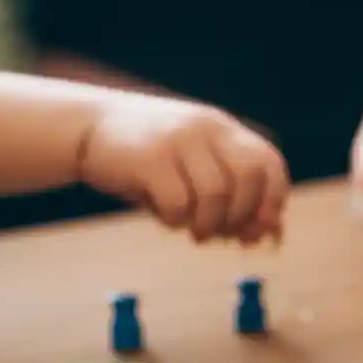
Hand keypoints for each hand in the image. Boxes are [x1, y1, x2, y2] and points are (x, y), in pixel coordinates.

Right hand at [78, 99, 289, 243]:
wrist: (88, 127)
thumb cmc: (152, 159)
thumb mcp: (195, 169)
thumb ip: (234, 197)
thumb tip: (274, 234)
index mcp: (223, 129)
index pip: (269, 162)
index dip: (273, 200)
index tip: (259, 227)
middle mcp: (205, 127)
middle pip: (248, 176)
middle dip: (241, 216)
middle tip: (222, 233)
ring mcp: (177, 139)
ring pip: (215, 194)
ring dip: (208, 224)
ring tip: (193, 230)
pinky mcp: (148, 158)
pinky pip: (178, 203)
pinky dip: (177, 221)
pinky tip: (165, 217)